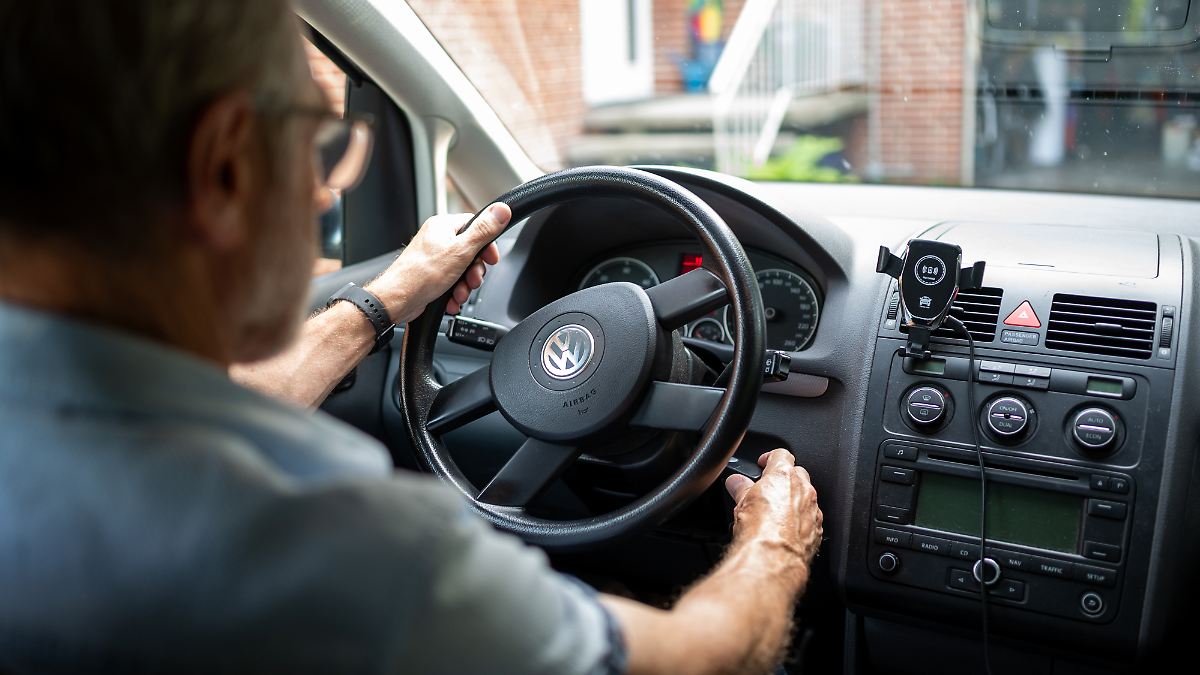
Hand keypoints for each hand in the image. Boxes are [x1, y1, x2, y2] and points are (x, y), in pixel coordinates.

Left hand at [366, 203, 508, 322]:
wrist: (397, 300)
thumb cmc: (421, 275)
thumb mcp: (461, 251)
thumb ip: (483, 231)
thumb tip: (501, 210)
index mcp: (443, 226)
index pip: (476, 225)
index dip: (487, 244)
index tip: (491, 258)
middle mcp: (437, 239)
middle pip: (471, 251)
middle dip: (475, 271)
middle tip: (472, 279)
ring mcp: (433, 258)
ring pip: (462, 269)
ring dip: (465, 285)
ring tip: (459, 293)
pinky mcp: (431, 275)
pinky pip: (451, 281)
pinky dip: (454, 292)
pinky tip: (451, 300)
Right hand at [724, 448, 822, 566]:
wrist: (774, 559)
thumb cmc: (759, 531)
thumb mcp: (741, 503)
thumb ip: (740, 488)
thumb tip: (735, 482)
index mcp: (783, 476)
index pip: (781, 455)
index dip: (770, 458)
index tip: (762, 465)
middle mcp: (803, 490)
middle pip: (797, 474)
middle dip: (783, 479)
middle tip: (767, 490)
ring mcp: (813, 510)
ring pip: (806, 497)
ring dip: (793, 500)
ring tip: (775, 513)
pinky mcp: (817, 530)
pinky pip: (811, 518)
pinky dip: (800, 520)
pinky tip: (785, 530)